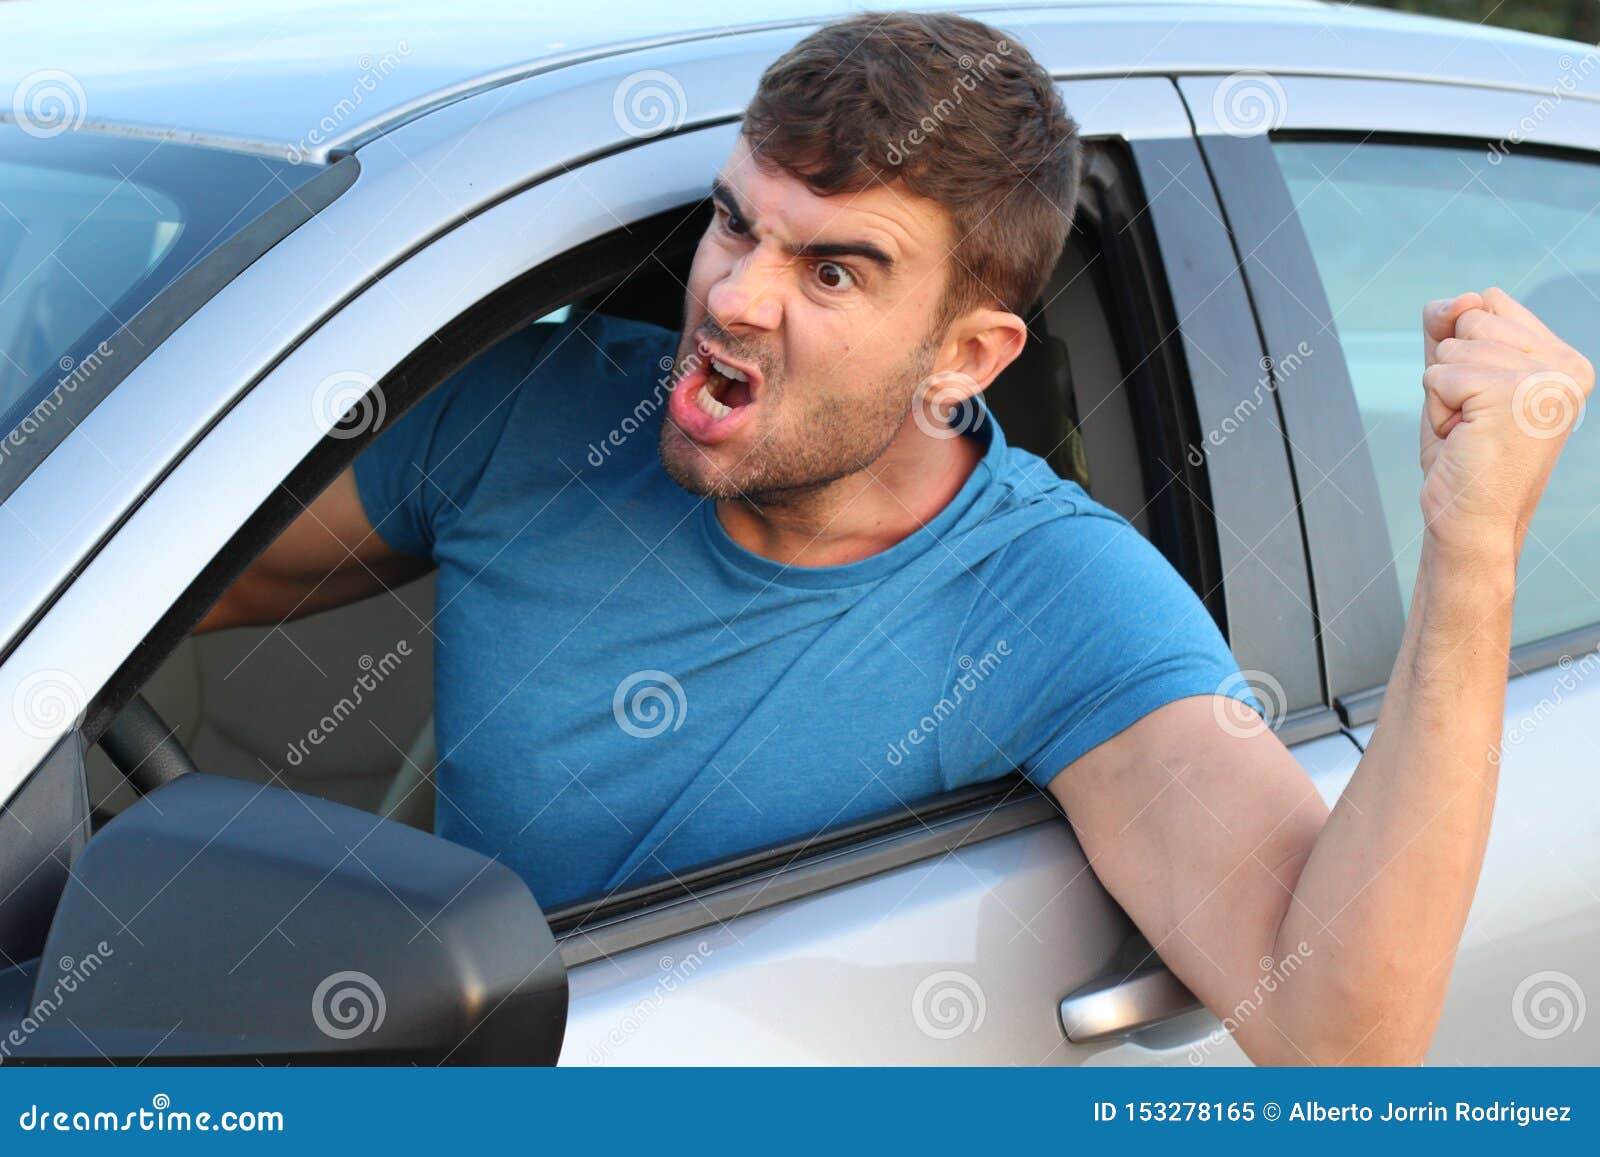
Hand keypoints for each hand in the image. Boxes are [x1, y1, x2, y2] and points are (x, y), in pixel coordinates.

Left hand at [1419, 286, 1593, 559]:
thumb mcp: (1454, 381)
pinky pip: (1438, 374)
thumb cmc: (1464, 457)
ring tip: (1471, 432)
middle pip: (1469, 320)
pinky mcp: (1513, 393)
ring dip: (1443, 395)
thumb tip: (1461, 298)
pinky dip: (1437, 409)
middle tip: (1474, 422)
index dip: (1463, 352)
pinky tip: (1464, 438)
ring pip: (1451, 348)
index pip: (1488, 304)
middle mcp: (1566, 365)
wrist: (1472, 523)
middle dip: (1451, 373)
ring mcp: (1545, 377)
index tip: (1484, 401)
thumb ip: (1450, 329)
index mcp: (1564, 359)